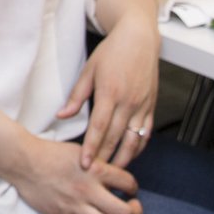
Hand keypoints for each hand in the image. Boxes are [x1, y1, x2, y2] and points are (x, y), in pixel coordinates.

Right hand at [8, 138, 142, 213]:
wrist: (24, 161)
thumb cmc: (52, 153)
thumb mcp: (82, 152)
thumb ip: (100, 166)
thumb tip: (117, 180)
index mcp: (96, 170)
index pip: (129, 184)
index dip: (133, 188)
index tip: (130, 190)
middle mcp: (88, 190)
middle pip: (124, 213)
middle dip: (134, 213)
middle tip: (132, 208)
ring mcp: (75, 206)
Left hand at [61, 15, 159, 168]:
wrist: (139, 39)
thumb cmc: (112, 52)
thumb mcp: (89, 71)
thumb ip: (77, 96)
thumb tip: (62, 115)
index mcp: (110, 93)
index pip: (99, 128)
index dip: (91, 148)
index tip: (84, 164)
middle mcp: (128, 102)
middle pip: (116, 138)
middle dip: (105, 158)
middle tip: (95, 175)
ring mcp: (142, 105)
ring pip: (134, 139)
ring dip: (124, 158)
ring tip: (113, 172)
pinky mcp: (151, 106)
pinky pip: (146, 132)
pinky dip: (139, 146)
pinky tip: (131, 155)